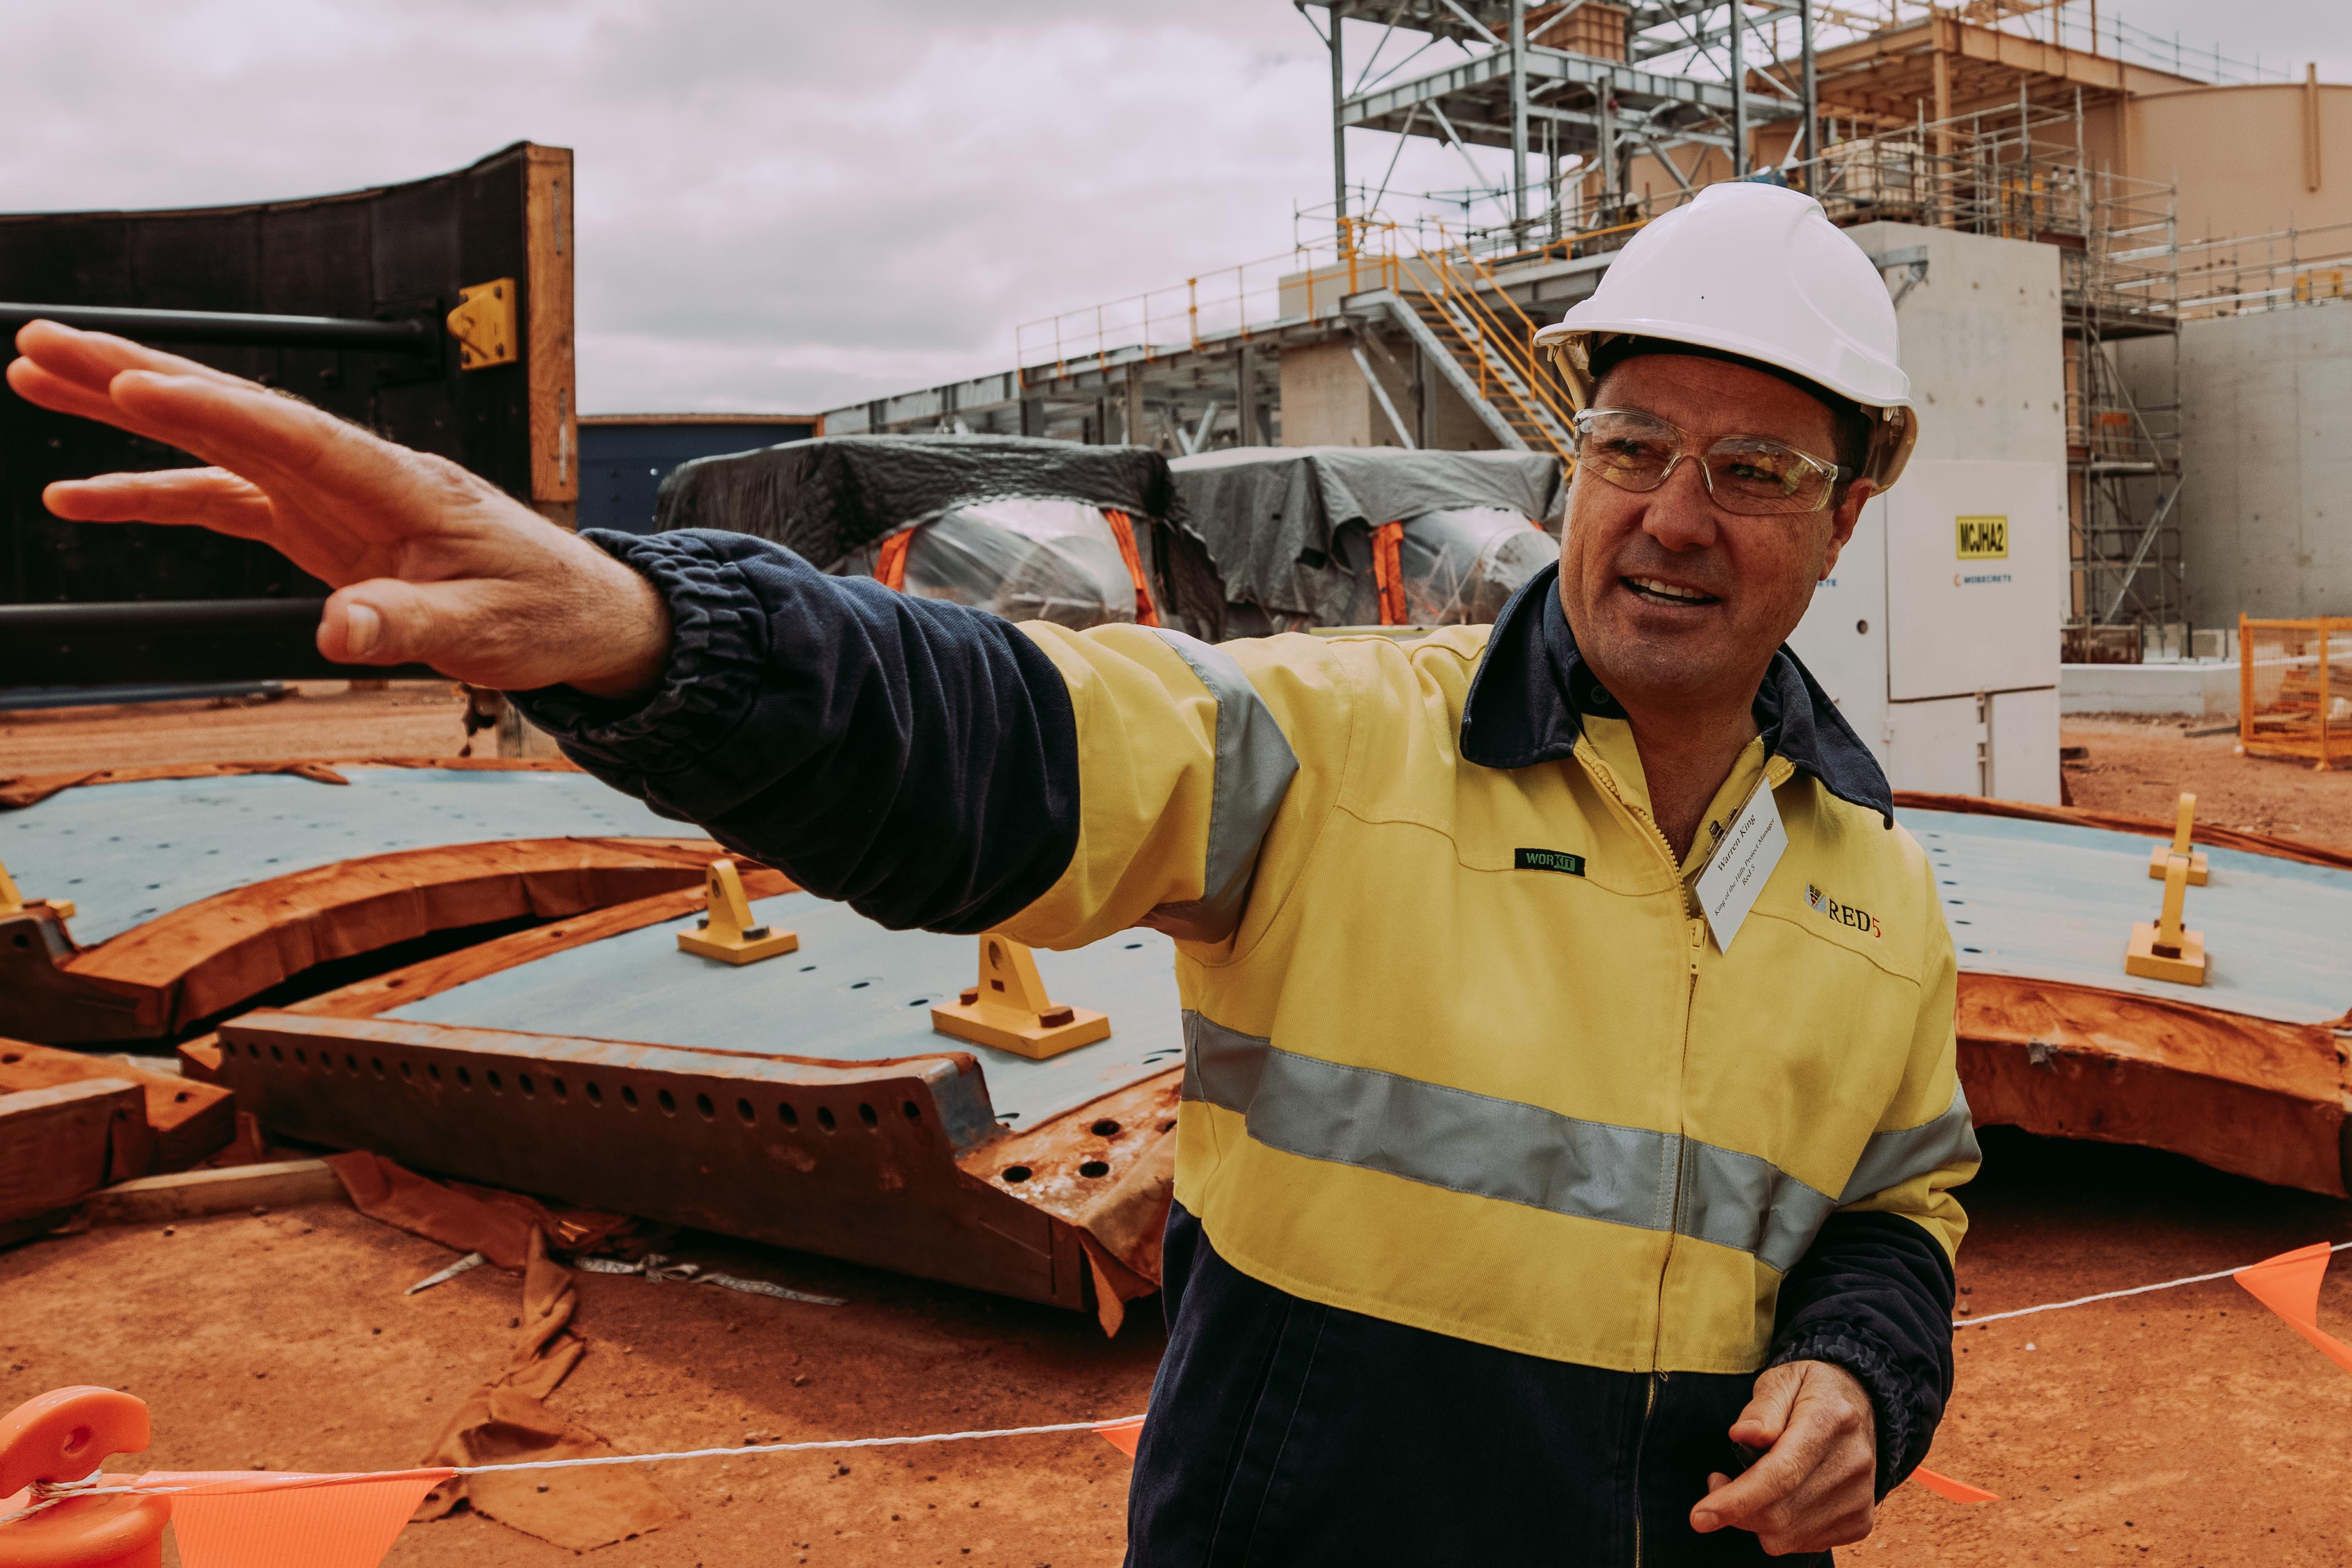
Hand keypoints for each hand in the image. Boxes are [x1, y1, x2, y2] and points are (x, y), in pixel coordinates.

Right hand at [5, 321, 670, 697]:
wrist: (579, 612)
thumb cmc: (542, 612)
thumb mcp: (485, 631)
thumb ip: (410, 625)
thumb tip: (339, 630)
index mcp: (401, 485)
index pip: (295, 435)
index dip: (215, 409)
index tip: (135, 383)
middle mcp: (356, 473)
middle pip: (235, 412)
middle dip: (136, 376)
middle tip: (41, 342)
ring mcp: (330, 493)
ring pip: (214, 442)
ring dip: (125, 414)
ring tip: (34, 380)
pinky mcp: (318, 523)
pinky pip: (222, 498)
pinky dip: (153, 494)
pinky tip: (82, 496)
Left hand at [1688, 1359, 1876, 1555]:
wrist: (1861, 1404)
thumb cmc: (1808, 1391)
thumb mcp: (1781, 1380)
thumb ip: (1761, 1408)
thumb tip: (1742, 1435)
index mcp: (1831, 1420)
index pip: (1781, 1473)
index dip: (1737, 1500)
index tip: (1700, 1516)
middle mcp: (1853, 1463)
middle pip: (1780, 1513)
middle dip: (1735, 1509)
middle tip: (1717, 1482)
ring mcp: (1860, 1497)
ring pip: (1787, 1536)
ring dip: (1754, 1520)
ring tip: (1749, 1485)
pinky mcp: (1860, 1521)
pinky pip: (1803, 1544)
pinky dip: (1779, 1529)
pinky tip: (1779, 1499)